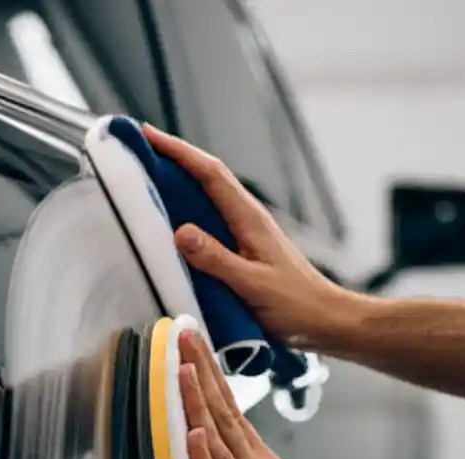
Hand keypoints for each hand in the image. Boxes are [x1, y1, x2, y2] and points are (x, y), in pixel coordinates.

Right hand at [143, 123, 362, 351]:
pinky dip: (188, 203)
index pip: (210, 173)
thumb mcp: (252, 285)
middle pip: (207, 174)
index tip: (148, 134)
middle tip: (139, 143)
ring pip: (208, 192)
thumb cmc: (294, 304)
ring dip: (179, 176)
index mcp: (249, 218)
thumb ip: (216, 259)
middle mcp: (247, 217)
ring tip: (147, 169)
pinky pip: (209, 214)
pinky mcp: (243, 245)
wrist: (324, 319)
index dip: (178, 151)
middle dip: (174, 154)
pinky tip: (171, 211)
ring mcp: (245, 229)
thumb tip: (180, 231)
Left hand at [177, 330, 372, 458]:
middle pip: (219, 411)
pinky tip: (193, 437)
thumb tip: (221, 458)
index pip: (227, 407)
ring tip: (181, 368)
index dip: (206, 373)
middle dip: (197, 371)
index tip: (191, 341)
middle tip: (181, 332)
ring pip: (215, 442)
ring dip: (196, 404)